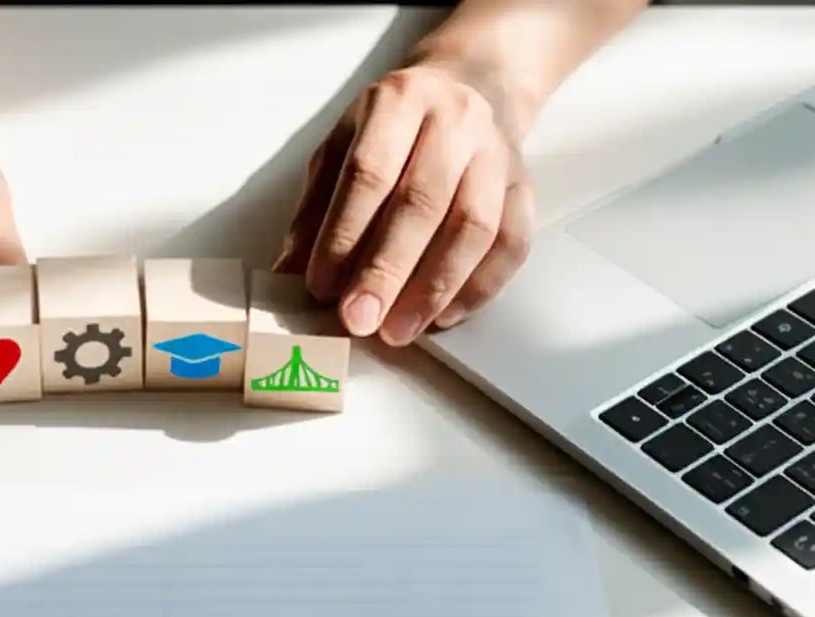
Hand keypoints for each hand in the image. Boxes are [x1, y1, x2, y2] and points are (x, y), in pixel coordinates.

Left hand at [274, 59, 534, 345]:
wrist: (471, 88)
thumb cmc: (393, 131)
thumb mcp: (340, 150)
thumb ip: (315, 209)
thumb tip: (290, 272)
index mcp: (397, 102)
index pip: (370, 173)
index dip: (344, 234)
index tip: (322, 287)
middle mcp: (455, 120)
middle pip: (423, 202)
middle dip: (387, 270)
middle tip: (359, 320)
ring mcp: (498, 153)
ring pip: (475, 226)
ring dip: (434, 288)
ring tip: (399, 330)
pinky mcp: (524, 187)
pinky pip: (511, 243)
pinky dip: (478, 287)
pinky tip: (444, 315)